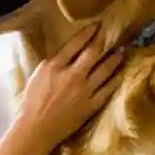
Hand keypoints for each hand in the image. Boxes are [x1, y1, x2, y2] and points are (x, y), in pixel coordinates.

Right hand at [16, 23, 123, 148]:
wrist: (37, 128)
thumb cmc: (32, 102)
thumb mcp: (38, 75)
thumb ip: (53, 63)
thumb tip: (68, 52)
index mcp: (55, 66)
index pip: (75, 43)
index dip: (88, 32)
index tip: (96, 26)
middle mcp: (72, 75)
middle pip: (93, 53)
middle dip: (103, 40)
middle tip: (110, 33)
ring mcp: (84, 90)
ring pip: (105, 69)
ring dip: (115, 58)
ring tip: (122, 50)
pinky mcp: (91, 104)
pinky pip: (108, 89)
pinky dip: (115, 79)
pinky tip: (120, 73)